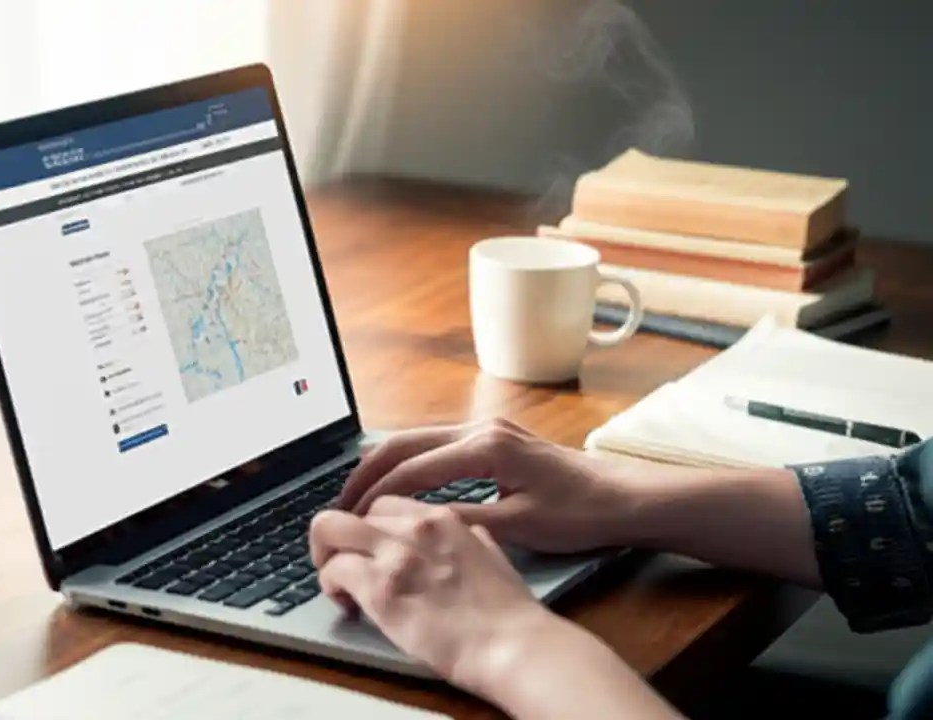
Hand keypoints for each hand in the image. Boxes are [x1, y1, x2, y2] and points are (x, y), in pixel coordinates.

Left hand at [309, 496, 557, 695]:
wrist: (512, 644)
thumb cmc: (509, 612)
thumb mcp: (494, 556)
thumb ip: (475, 540)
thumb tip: (469, 537)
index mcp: (442, 519)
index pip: (386, 504)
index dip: (370, 527)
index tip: (370, 549)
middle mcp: (415, 528)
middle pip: (352, 511)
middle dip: (341, 538)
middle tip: (345, 564)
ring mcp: (394, 554)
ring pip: (330, 528)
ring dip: (326, 555)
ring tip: (338, 583)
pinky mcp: (378, 587)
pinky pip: (333, 569)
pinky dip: (329, 584)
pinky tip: (346, 603)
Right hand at [338, 419, 644, 552]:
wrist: (622, 496)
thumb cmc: (579, 514)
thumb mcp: (518, 527)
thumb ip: (462, 522)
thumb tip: (414, 526)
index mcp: (486, 448)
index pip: (414, 468)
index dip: (377, 495)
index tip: (350, 517)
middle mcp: (481, 428)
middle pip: (405, 442)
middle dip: (368, 471)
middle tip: (339, 501)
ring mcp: (487, 429)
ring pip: (417, 438)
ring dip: (385, 464)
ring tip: (357, 493)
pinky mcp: (494, 438)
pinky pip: (436, 444)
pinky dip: (408, 462)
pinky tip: (396, 482)